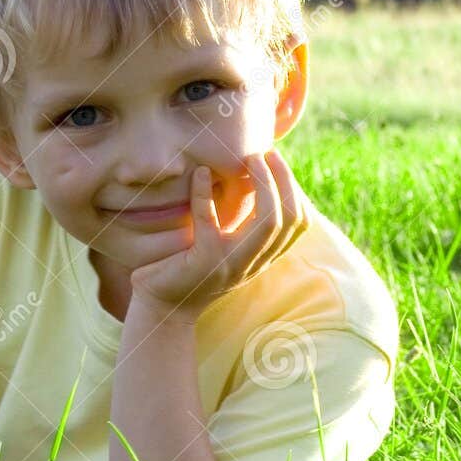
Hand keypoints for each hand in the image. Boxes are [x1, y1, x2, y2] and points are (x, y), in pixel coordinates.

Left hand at [127, 150, 308, 320]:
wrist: (162, 308)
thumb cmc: (189, 271)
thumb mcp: (224, 247)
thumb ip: (239, 225)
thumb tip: (251, 182)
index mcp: (262, 258)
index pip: (299, 224)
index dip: (294, 190)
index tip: (277, 163)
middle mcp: (254, 262)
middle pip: (290, 219)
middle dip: (284, 180)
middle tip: (266, 153)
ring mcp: (233, 263)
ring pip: (269, 221)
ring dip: (263, 184)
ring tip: (249, 159)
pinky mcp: (205, 262)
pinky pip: (209, 222)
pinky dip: (204, 194)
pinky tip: (200, 174)